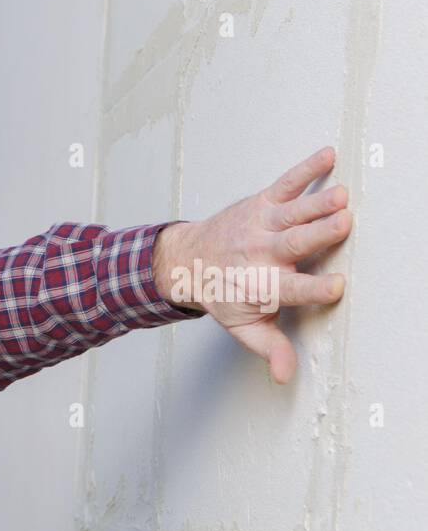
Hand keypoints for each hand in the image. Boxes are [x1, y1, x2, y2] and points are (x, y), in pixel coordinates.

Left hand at [152, 146, 352, 383]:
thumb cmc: (223, 294)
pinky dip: (306, 169)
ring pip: (294, 213)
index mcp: (262, 286)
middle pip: (295, 244)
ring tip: (340, 195)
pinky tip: (327, 155)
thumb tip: (284, 375)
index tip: (336, 287)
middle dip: (319, 234)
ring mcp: (262, 225)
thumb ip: (268, 347)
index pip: (292, 290)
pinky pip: (286, 183)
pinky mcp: (261, 202)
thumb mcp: (241, 325)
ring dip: (317, 202)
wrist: (185, 261)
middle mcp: (262, 254)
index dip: (314, 290)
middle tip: (344, 225)